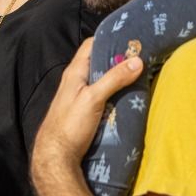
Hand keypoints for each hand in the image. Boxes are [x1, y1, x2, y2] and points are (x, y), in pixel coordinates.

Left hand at [32, 38, 143, 189]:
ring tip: (138, 74)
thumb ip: (114, 79)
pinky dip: (113, 92)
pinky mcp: (84, 110)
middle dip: (117, 58)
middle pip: (99, 61)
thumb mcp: (93, 98)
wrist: (55, 158)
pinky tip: (126, 96)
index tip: (130, 38)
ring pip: (101, 79)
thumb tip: (137, 60)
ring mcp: (79, 96)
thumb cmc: (70, 125)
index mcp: (75, 71)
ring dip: (116, 76)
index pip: (92, 44)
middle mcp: (76, 80)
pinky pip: (101, 94)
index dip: (110, 38)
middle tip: (140, 57)